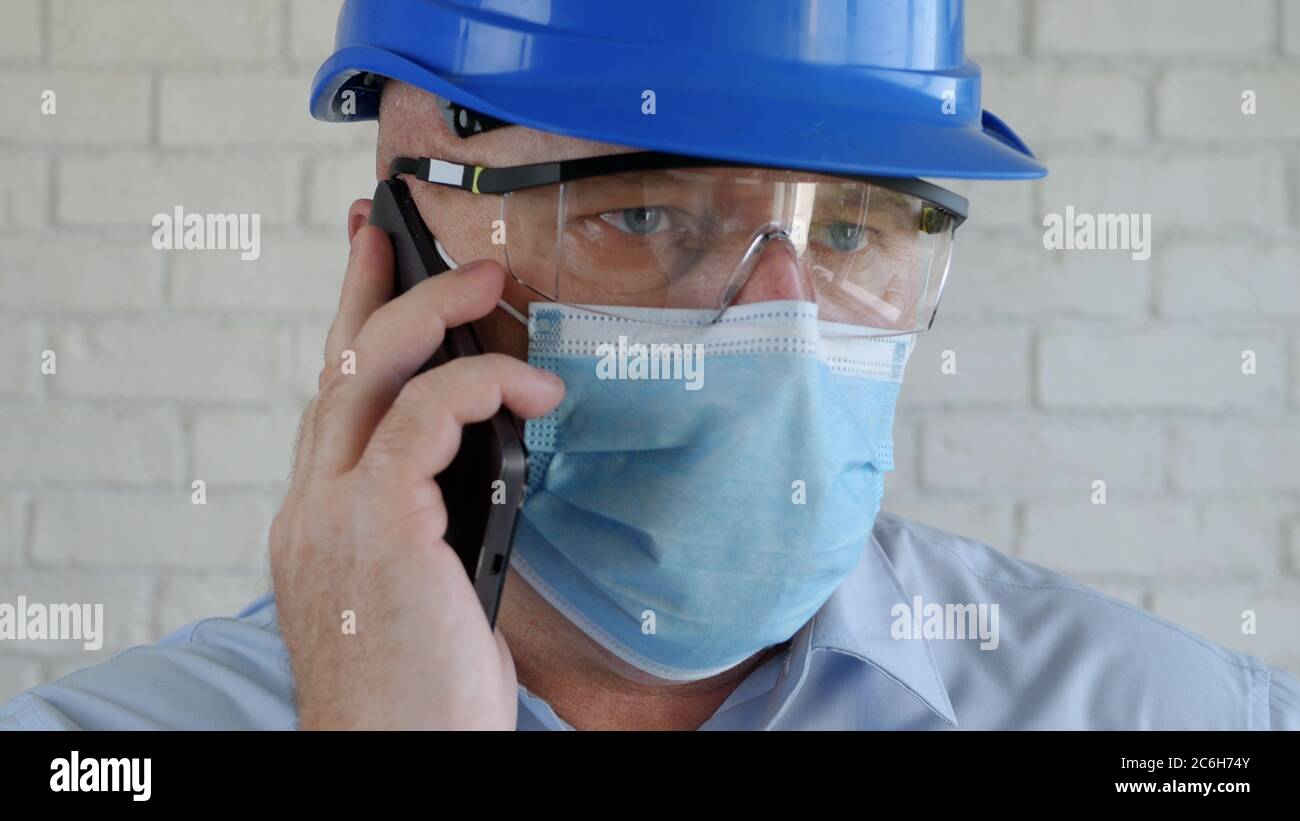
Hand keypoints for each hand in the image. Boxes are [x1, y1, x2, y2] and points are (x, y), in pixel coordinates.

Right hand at [269, 206, 563, 728]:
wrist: (398, 759)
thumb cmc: (422, 695)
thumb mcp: (426, 589)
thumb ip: (433, 520)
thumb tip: (484, 461)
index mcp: (322, 522)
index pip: (334, 404)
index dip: (352, 329)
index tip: (373, 271)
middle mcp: (312, 508)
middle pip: (338, 367)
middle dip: (375, 288)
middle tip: (409, 232)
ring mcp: (332, 513)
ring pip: (369, 373)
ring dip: (433, 312)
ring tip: (489, 281)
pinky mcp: (375, 522)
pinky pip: (422, 417)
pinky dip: (477, 385)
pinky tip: (528, 390)